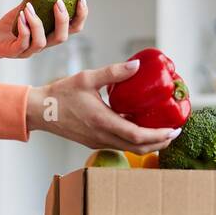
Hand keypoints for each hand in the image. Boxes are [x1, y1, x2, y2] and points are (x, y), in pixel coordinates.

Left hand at [0, 0, 87, 63]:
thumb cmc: (10, 25)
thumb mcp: (23, 6)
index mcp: (51, 33)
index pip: (73, 28)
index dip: (81, 15)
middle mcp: (43, 44)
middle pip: (62, 38)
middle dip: (63, 20)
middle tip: (57, 2)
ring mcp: (29, 51)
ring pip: (42, 42)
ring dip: (37, 23)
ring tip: (29, 6)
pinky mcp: (14, 53)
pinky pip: (22, 43)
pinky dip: (24, 28)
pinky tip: (21, 15)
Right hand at [25, 59, 183, 152]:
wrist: (41, 111)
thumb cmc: (62, 93)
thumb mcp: (88, 78)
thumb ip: (114, 72)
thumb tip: (137, 65)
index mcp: (103, 122)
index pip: (138, 136)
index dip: (159, 136)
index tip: (174, 130)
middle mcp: (102, 137)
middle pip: (138, 148)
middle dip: (160, 143)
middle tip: (175, 133)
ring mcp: (98, 142)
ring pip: (129, 149)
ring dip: (148, 144)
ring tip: (163, 132)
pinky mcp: (94, 142)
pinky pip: (120, 145)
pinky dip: (135, 141)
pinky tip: (140, 128)